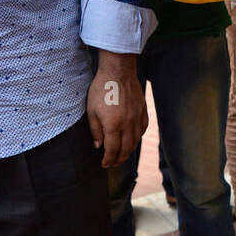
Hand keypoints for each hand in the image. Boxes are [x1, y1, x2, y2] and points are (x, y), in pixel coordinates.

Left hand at [86, 51, 146, 167]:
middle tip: (112, 163)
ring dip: (129, 150)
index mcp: (113, 125)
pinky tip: (132, 139)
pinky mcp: (143, 110)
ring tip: (122, 154)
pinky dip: (137, 137)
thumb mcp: (91, 111)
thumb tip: (99, 146)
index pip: (113, 150)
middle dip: (119, 159)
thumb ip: (95, 130)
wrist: (118, 71)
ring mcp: (137, 117)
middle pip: (126, 149)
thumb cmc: (102, 90)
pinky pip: (143, 129)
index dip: (108, 160)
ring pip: (136, 141)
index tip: (104, 164)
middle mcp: (128, 124)